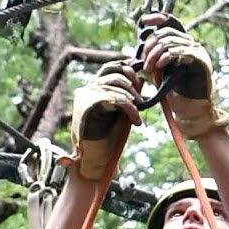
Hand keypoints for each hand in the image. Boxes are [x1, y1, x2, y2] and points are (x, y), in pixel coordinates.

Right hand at [69, 61, 142, 178]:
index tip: (138, 74)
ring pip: (117, 84)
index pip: (109, 67)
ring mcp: (86, 96)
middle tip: (140, 99)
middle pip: (114, 72)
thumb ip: (126, 95)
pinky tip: (136, 121)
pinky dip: (130, 109)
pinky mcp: (89, 106)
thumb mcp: (118, 112)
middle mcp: (86, 90)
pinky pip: (117, 99)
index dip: (125, 67)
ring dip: (132, 98)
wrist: (92, 160)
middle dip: (131, 82)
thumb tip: (141, 80)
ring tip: (137, 114)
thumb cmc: (106, 139)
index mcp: (90, 89)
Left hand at [137, 13, 228, 137]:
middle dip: (150, 46)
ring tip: (149, 69)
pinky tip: (159, 65)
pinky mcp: (200, 60)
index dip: (157, 18)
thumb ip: (148, 63)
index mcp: (181, 43)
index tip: (144, 21)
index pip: (170, 22)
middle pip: (166, 33)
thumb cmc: (174, 90)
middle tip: (144, 62)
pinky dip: (166, 57)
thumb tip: (129, 60)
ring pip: (170, 42)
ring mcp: (197, 51)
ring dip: (154, 55)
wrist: (190, 107)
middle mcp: (190, 43)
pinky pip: (180, 51)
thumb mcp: (157, 73)